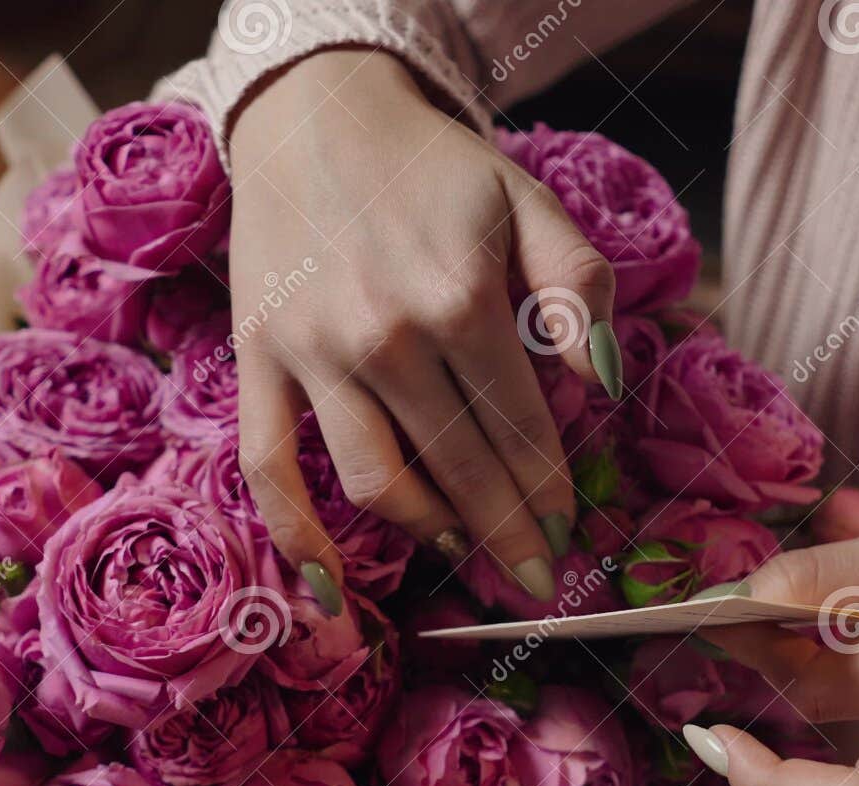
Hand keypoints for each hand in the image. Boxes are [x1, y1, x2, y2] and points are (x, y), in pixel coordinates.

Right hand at [227, 50, 620, 608]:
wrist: (315, 117)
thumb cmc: (435, 171)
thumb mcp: (527, 201)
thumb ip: (578, 285)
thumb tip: (599, 384)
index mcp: (460, 299)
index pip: (522, 429)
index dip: (550, 491)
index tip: (570, 534)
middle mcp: (385, 337)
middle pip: (461, 470)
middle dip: (509, 535)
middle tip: (537, 578)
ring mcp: (313, 355)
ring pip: (379, 484)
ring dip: (431, 532)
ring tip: (465, 548)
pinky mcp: (258, 363)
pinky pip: (270, 469)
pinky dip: (297, 539)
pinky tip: (332, 594)